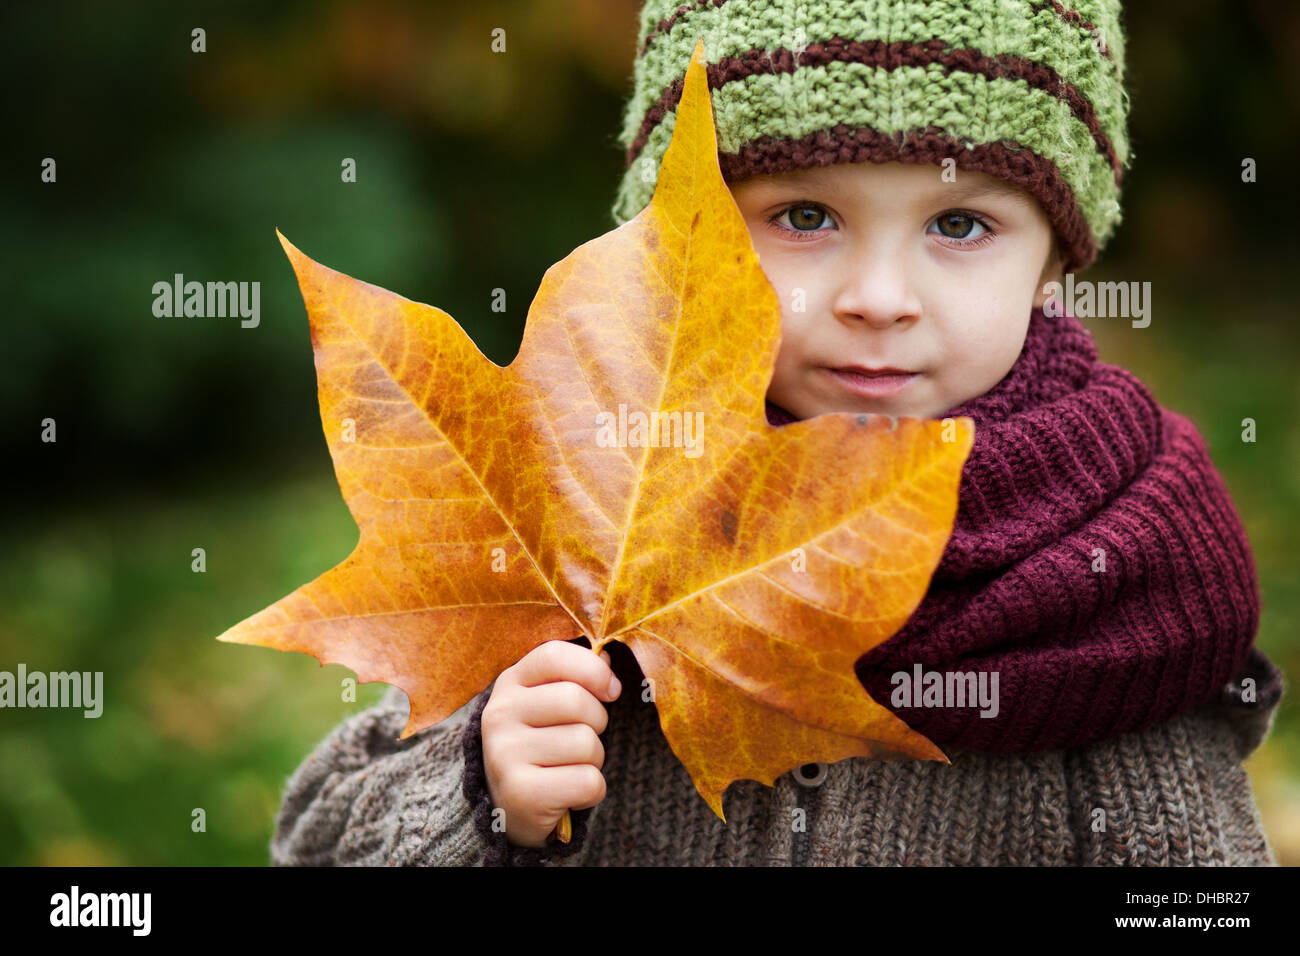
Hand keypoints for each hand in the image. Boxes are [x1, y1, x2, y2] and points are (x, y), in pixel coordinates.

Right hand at [481, 639, 620, 847]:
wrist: (511, 806)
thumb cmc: (542, 743)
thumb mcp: (548, 701)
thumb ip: (574, 676)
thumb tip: (604, 657)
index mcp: (509, 683)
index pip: (554, 655)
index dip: (592, 669)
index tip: (610, 690)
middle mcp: (499, 715)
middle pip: (576, 700)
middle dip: (598, 721)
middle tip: (583, 736)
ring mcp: (505, 755)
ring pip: (586, 743)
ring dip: (594, 759)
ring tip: (571, 766)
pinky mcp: (522, 794)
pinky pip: (589, 781)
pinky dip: (594, 790)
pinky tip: (570, 791)